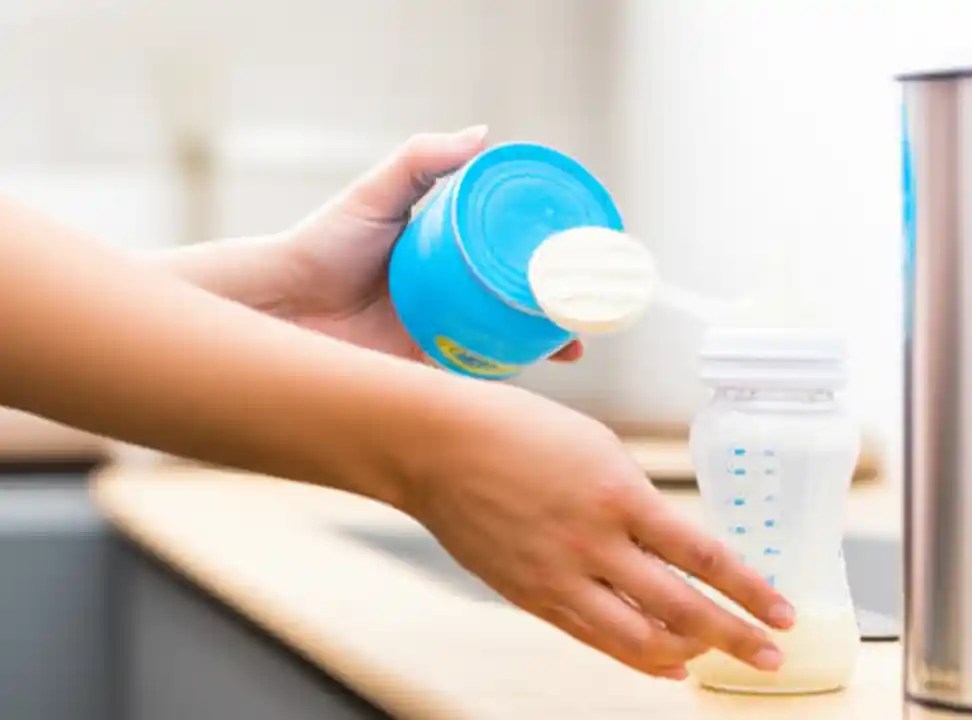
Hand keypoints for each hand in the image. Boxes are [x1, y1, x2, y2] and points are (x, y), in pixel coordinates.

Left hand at [276, 126, 583, 362]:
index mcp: (451, 256)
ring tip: (572, 346)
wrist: (280, 308)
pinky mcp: (426, 375)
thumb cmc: (323, 246)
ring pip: (507, 344)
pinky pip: (476, 381)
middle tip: (587, 312)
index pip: (512, 256)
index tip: (580, 260)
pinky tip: (532, 381)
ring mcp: (442, 335)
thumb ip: (422, 161)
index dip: (549, 261)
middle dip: (560, 312)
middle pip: (519, 304)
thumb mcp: (377, 194)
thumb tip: (482, 133)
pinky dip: (507, 384)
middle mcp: (452, 297)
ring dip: (544, 348)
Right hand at [406, 381, 794, 679]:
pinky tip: (665, 663)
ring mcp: (559, 577)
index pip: (703, 556)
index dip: (750, 590)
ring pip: (638, 639)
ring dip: (688, 654)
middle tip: (771, 657)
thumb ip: (636, 502)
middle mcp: (593, 543)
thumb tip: (669, 547)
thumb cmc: (516, 431)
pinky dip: (636, 657)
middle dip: (735, 637)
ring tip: (719, 659)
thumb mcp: (597, 449)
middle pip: (681, 608)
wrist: (436, 448)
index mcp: (619, 495)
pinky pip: (594, 640)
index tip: (782, 612)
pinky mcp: (531, 597)